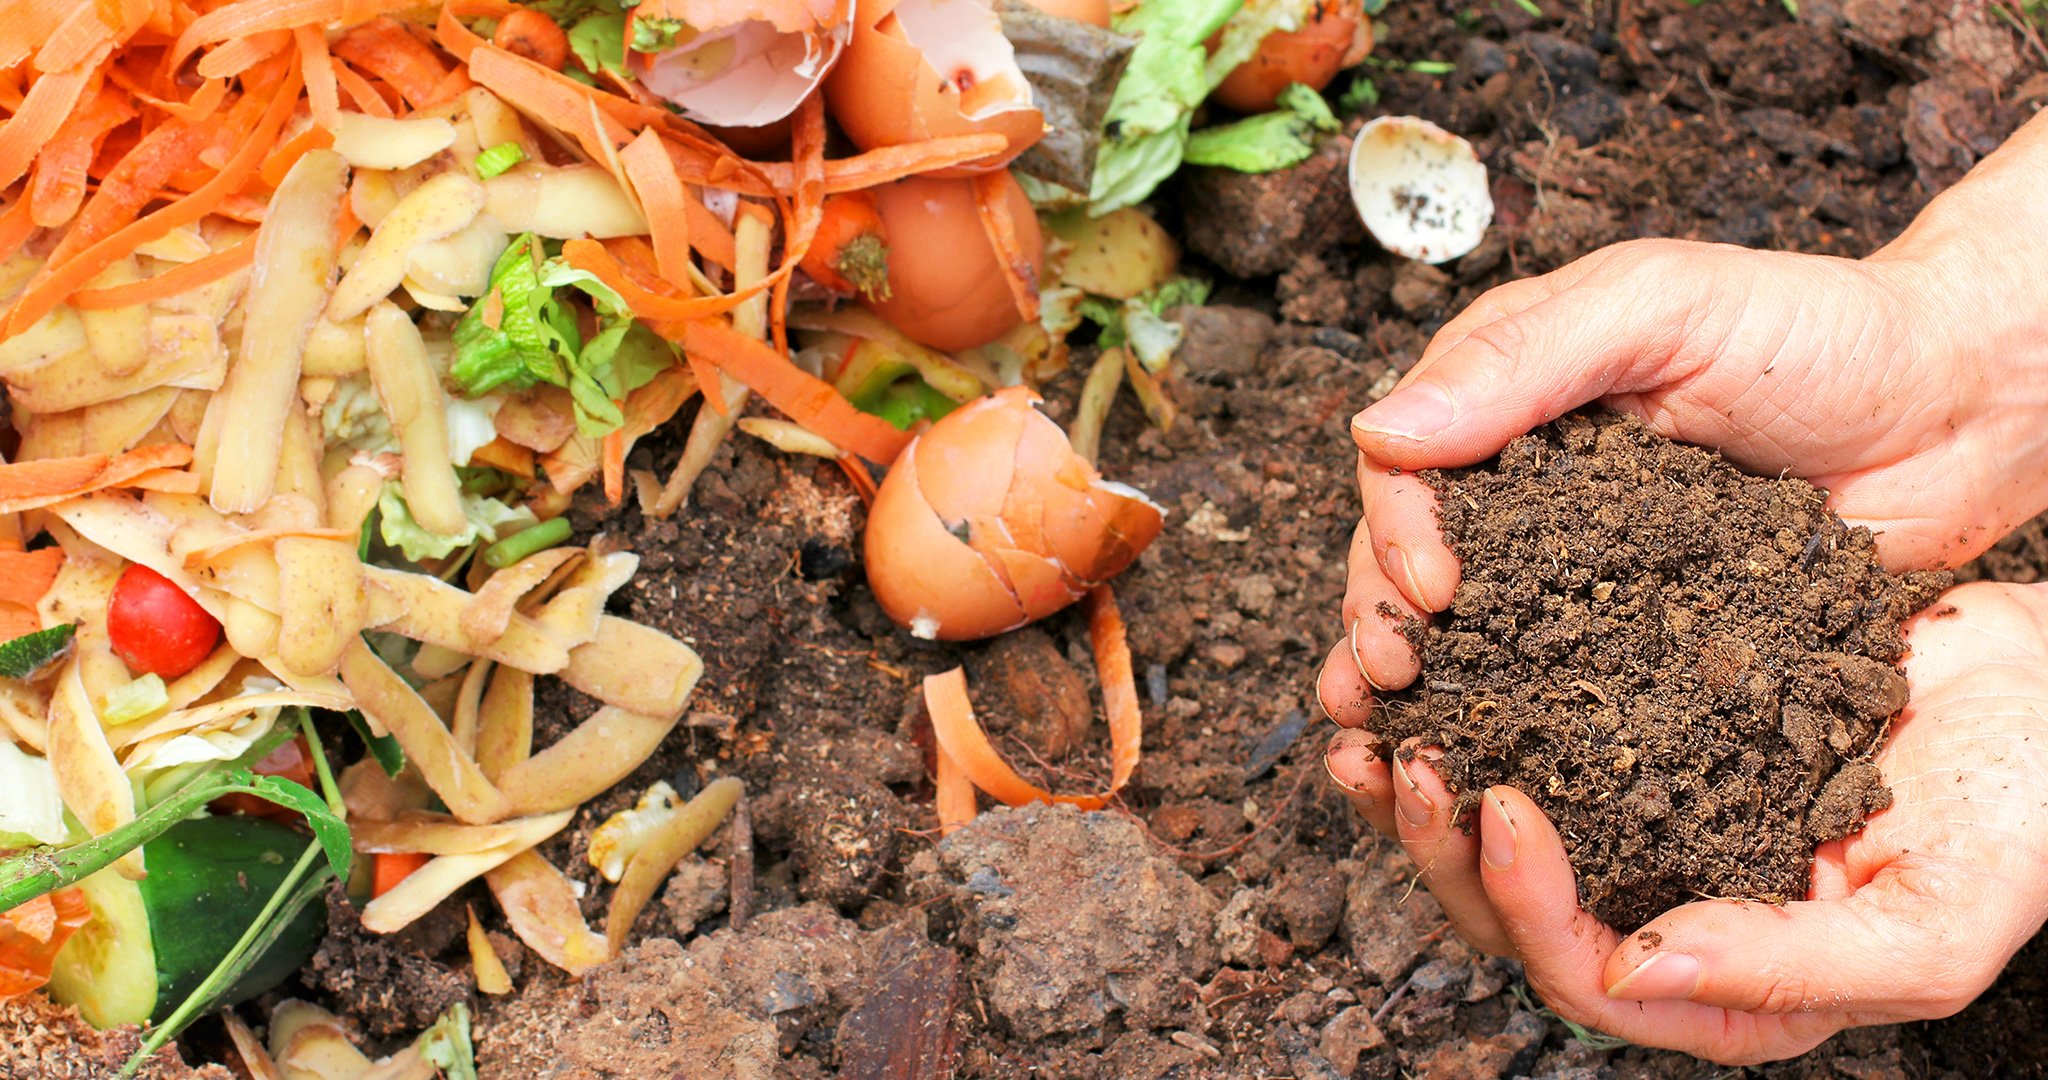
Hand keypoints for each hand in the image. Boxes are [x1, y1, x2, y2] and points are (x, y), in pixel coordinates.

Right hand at [1323, 110, 2047, 711]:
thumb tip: (1379, 430)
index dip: (1394, 529)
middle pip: (1411, 556)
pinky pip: (1560, 680)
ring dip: (1422, 685)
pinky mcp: (1637, 633)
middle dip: (1382, 619)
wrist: (1961, 408)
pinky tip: (1481, 766)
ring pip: (1469, 629)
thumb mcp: (1662, 307)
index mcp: (1509, 392)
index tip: (1431, 589)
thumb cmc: (1821, 330)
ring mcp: (1579, 563)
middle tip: (1394, 679)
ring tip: (1395, 742)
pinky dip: (1511, 722)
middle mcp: (1527, 482)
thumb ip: (1523, 359)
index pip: (1404, 463)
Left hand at [1325, 582, 2047, 1063]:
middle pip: (1516, 913)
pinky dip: (1474, 706)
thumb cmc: (2021, 815)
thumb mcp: (1934, 920)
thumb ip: (1793, 967)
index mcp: (1731, 987)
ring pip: (1502, 832)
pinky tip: (1433, 663)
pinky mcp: (1640, 738)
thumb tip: (1633, 968)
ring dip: (1427, 785)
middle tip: (1405, 758)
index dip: (1526, 905)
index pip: (1588, 976)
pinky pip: (1532, 735)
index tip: (1499, 805)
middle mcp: (1672, 913)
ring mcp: (1650, 825)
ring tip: (1375, 721)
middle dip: (1442, 845)